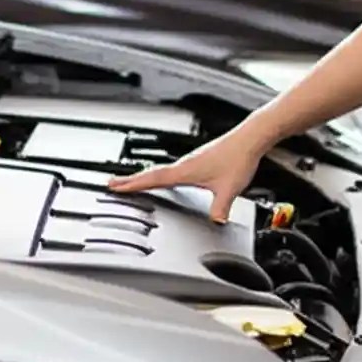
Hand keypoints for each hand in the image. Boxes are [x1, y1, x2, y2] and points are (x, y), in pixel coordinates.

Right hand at [108, 131, 264, 223]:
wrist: (250, 139)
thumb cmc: (238, 158)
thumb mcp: (229, 190)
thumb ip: (220, 209)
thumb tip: (215, 222)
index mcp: (186, 170)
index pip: (153, 179)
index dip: (133, 184)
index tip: (114, 187)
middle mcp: (185, 163)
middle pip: (151, 174)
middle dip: (131, 180)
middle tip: (112, 184)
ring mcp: (191, 161)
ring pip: (162, 171)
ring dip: (145, 177)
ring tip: (132, 183)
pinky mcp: (199, 160)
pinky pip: (173, 170)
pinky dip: (161, 175)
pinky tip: (166, 180)